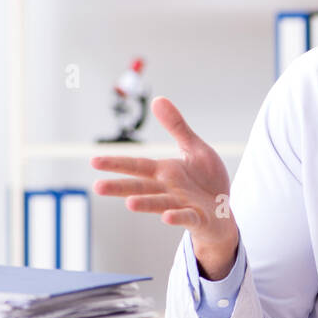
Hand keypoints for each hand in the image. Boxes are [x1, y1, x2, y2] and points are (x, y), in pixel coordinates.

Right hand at [91, 97, 239, 278]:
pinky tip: (167, 217)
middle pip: (142, 187)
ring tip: (129, 204)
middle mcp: (169, 189)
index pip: (137, 165)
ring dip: (146, 203)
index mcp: (165, 172)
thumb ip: (177, 126)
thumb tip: (158, 99)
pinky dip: (178, 217)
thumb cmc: (206, 180)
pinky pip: (187, 217)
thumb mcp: (193, 148)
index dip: (117, 164)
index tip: (93, 161)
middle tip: (97, 187)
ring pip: (160, 203)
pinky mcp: (198, 217)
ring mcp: (182, 205)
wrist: (223, 211)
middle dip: (120, 187)